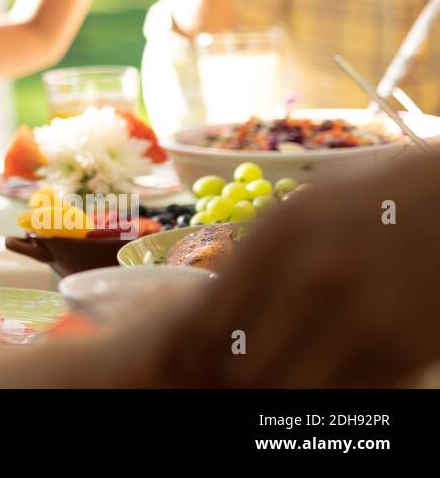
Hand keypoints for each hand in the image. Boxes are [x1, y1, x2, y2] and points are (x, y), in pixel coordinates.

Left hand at [159, 149, 439, 386]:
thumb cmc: (376, 201)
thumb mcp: (304, 209)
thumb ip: (256, 254)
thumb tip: (207, 301)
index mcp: (276, 240)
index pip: (204, 325)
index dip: (192, 355)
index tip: (194, 362)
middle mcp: (311, 281)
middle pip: (240, 371)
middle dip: (230, 383)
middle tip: (234, 380)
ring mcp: (361, 320)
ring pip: (288, 394)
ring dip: (278, 396)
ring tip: (279, 382)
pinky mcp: (404, 351)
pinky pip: (344, 397)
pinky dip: (326, 397)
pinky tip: (325, 381)